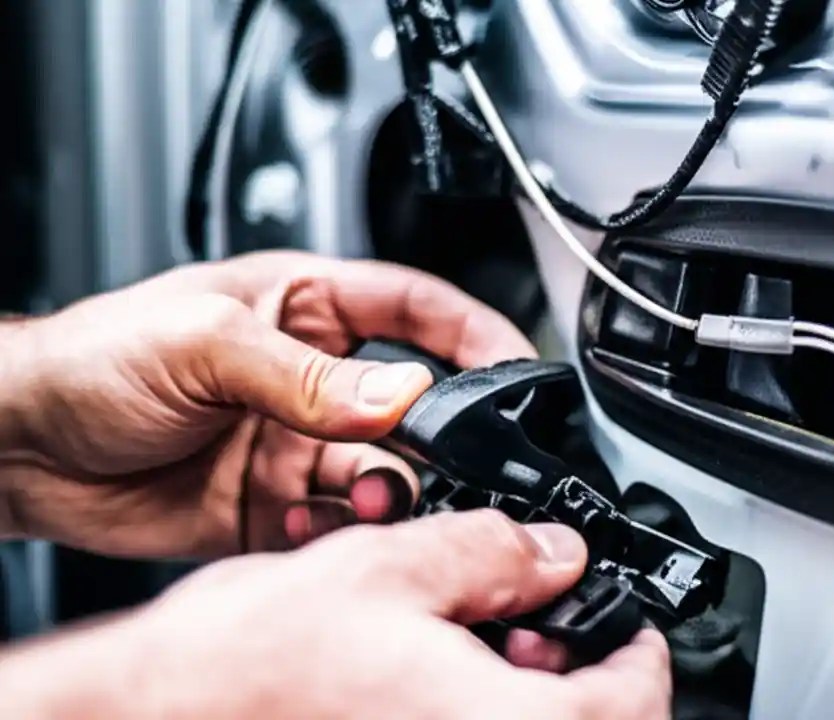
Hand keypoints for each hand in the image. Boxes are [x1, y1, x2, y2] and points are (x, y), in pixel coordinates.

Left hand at [0, 250, 534, 555]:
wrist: (18, 449)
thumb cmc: (89, 360)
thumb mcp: (204, 341)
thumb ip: (307, 375)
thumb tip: (401, 396)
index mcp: (306, 309)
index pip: (419, 310)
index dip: (477, 333)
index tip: (521, 368)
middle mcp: (314, 380)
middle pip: (418, 404)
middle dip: (445, 436)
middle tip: (450, 460)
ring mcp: (299, 446)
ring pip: (389, 474)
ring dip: (394, 492)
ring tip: (370, 499)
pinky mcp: (277, 508)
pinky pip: (341, 527)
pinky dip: (344, 536)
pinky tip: (312, 529)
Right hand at [0, 510, 672, 718]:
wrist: (153, 716)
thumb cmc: (247, 668)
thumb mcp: (389, 565)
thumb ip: (495, 549)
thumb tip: (553, 550)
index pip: (639, 698)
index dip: (641, 642)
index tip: (625, 616)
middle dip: (578, 666)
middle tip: (541, 617)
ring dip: (526, 690)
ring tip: (478, 634)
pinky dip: (474, 710)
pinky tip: (430, 673)